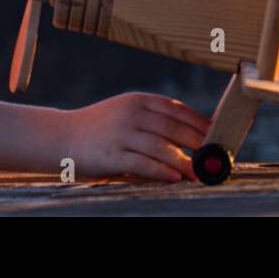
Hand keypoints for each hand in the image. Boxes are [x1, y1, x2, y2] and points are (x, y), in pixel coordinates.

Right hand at [63, 92, 212, 182]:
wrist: (62, 135)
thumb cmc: (101, 127)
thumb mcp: (126, 112)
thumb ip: (153, 119)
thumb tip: (190, 135)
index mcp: (138, 100)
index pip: (176, 109)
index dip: (198, 121)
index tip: (216, 133)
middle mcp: (131, 113)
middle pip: (173, 128)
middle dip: (197, 143)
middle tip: (214, 156)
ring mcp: (121, 133)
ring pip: (161, 147)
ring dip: (184, 161)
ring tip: (200, 173)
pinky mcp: (111, 154)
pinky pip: (142, 163)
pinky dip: (161, 170)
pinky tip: (175, 177)